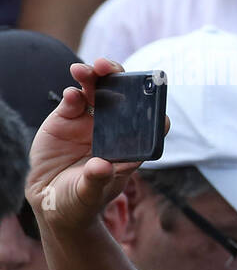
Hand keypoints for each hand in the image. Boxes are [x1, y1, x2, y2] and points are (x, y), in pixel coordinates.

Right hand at [24, 58, 157, 234]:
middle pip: (124, 97)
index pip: (150, 124)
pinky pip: (72, 100)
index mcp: (130, 147)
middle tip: (111, 69)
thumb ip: (96, 180)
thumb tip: (102, 166)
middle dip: (122, 80)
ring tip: (88, 70)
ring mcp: (90, 121)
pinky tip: (71, 94)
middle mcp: (114, 129)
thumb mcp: (89, 194)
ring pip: (98, 91)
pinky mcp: (66, 119)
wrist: (51, 200)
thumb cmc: (81, 199)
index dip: (153, 110)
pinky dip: (73, 94)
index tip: (151, 99)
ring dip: (95, 77)